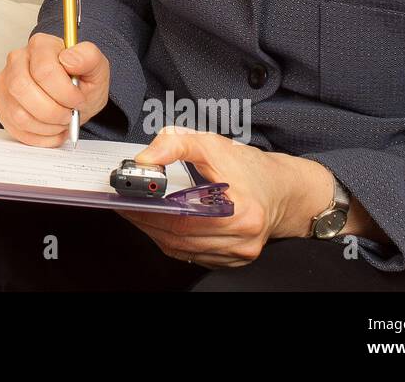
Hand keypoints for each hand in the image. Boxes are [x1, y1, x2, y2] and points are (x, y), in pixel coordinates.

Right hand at [0, 32, 109, 146]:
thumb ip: (89, 57)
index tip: (79, 100)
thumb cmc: (81, 81)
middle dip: (53, 111)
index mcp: (40, 45)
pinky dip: (39, 136)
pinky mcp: (2, 105)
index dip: (65, 93)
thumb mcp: (96, 68)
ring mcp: (5, 83)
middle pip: (23, 90)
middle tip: (69, 115)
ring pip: (19, 114)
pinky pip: (16, 129)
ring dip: (47, 126)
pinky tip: (51, 129)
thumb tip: (69, 58)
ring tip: (60, 122)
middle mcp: (17, 60)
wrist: (73, 96)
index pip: (45, 71)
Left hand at [114, 126, 334, 267]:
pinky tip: (156, 222)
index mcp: (241, 212)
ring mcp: (237, 254)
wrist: (281, 189)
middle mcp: (242, 240)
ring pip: (181, 248)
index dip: (151, 209)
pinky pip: (190, 254)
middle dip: (145, 218)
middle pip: (179, 236)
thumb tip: (144, 159)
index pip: (184, 217)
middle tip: (122, 202)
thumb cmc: (248, 166)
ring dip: (152, 229)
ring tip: (134, 209)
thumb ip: (175, 145)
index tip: (127, 197)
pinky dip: (169, 238)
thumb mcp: (212, 144)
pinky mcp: (230, 260)